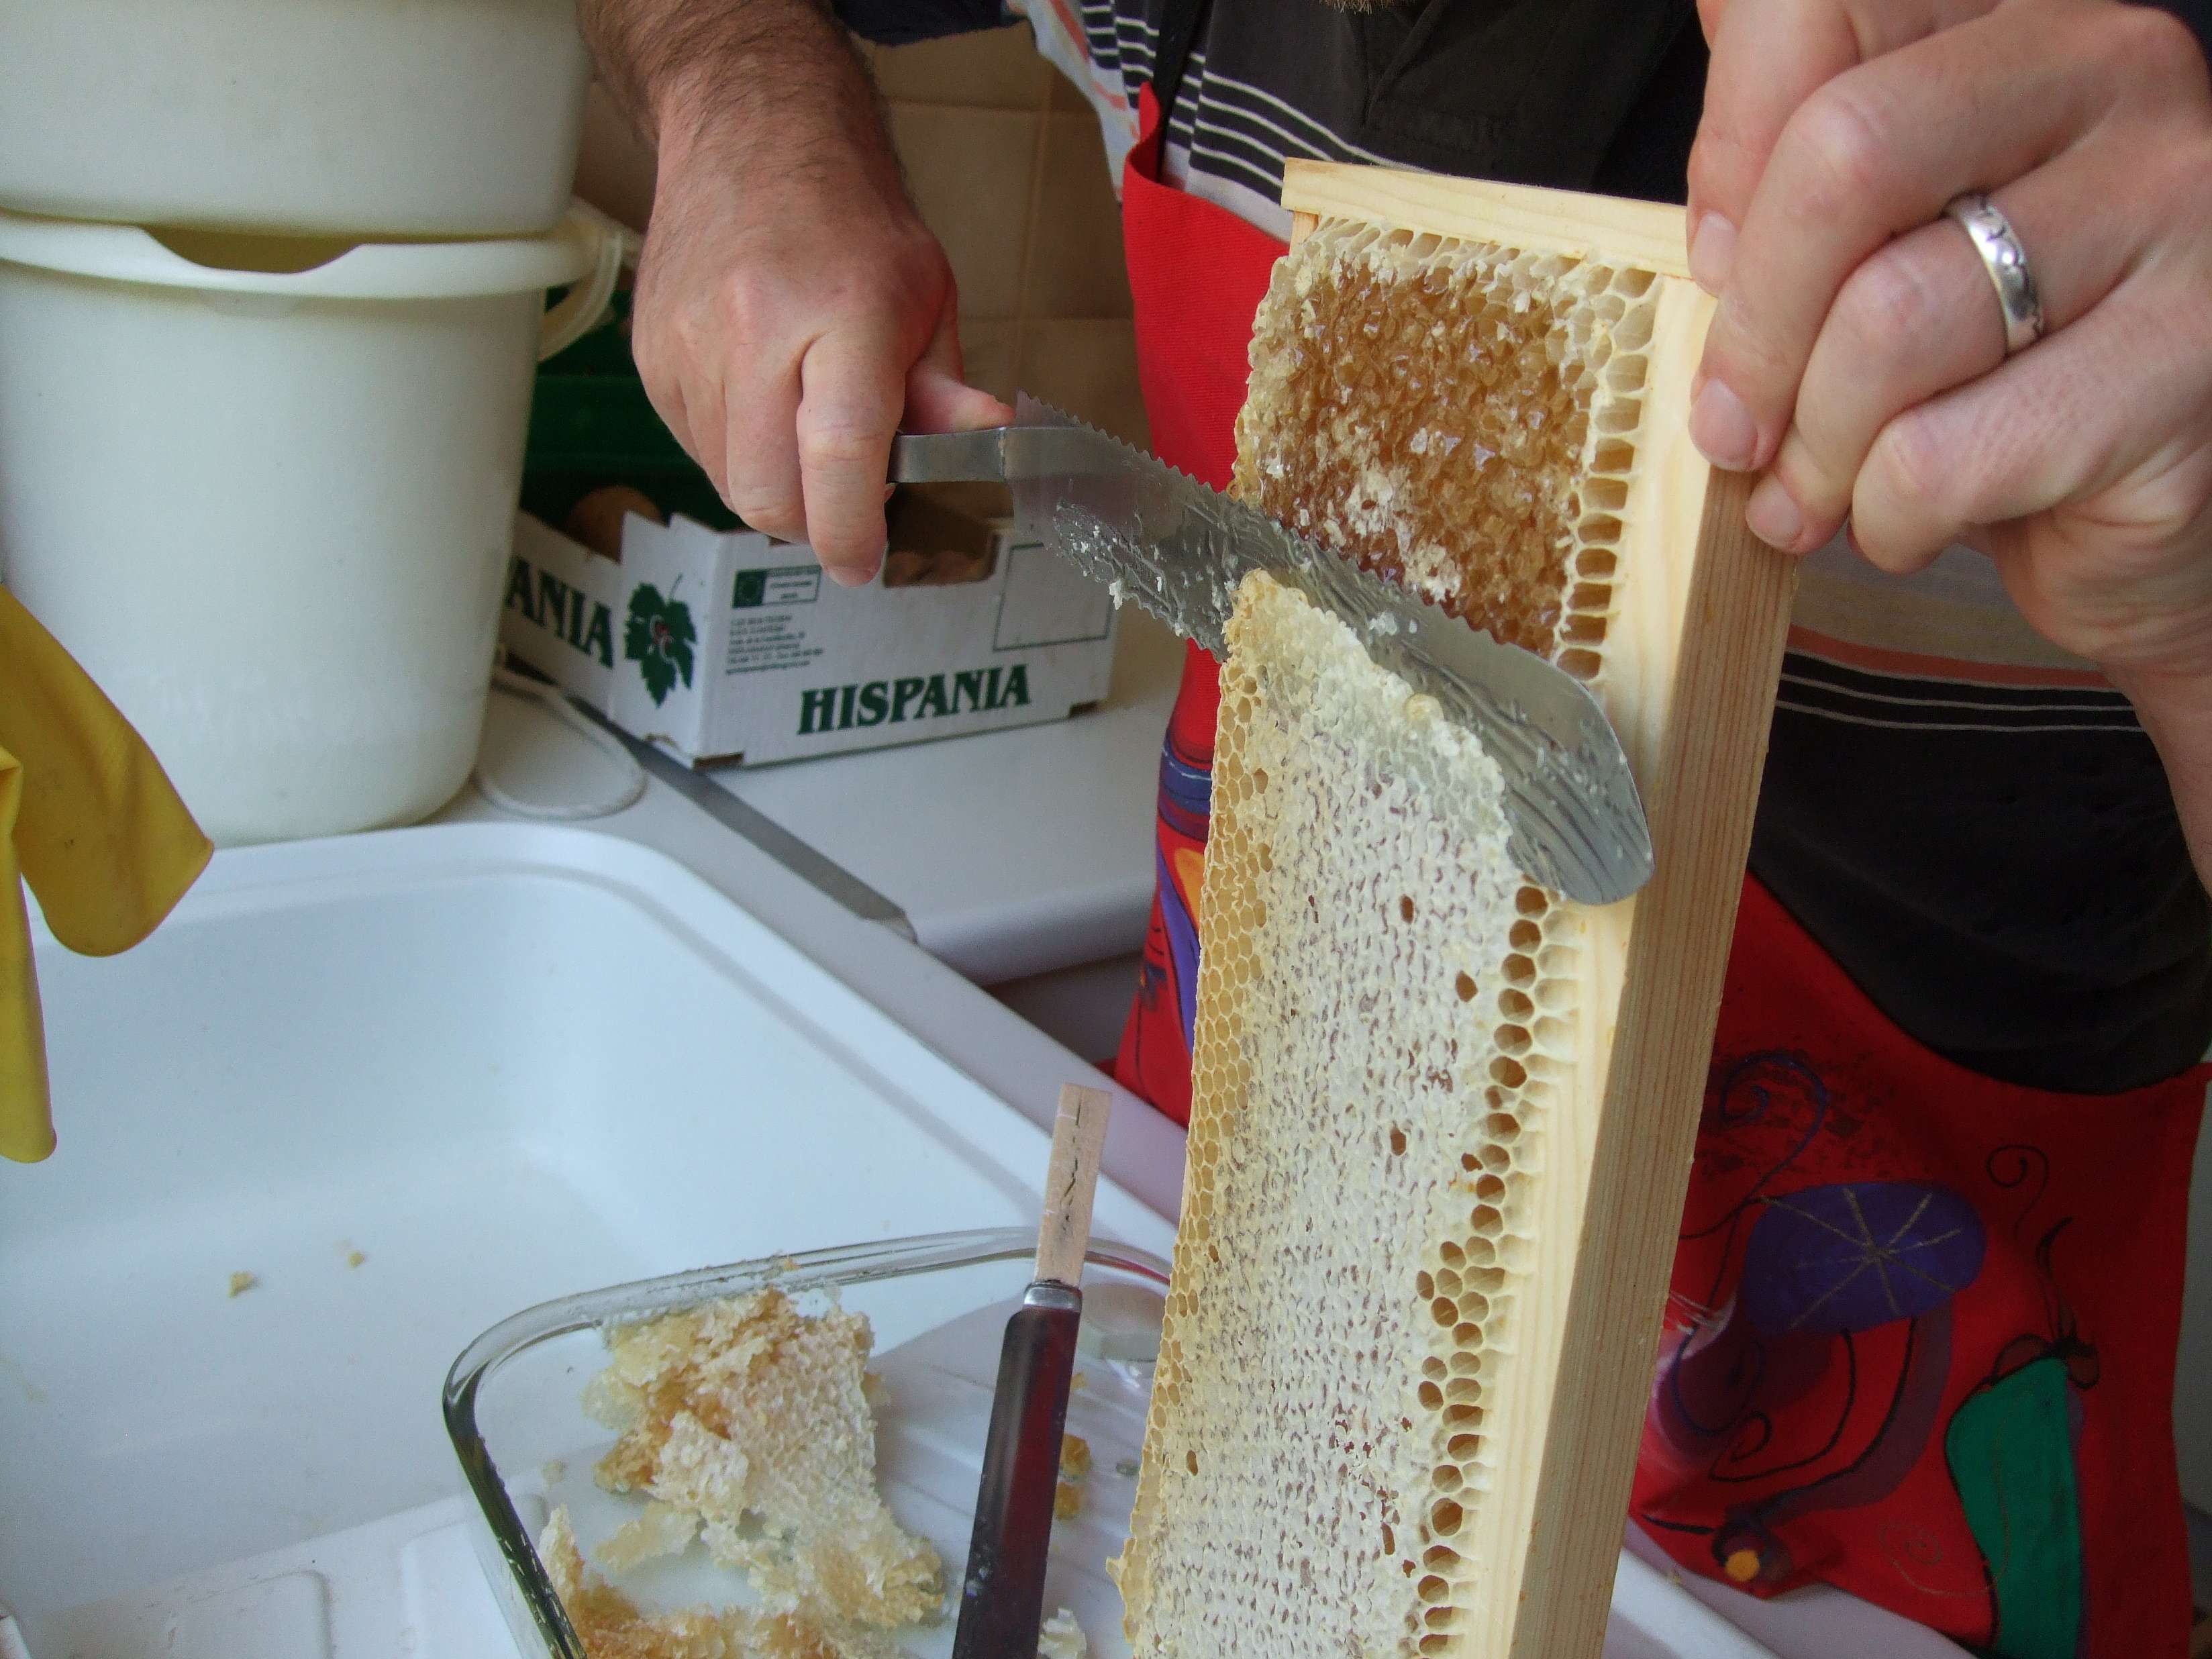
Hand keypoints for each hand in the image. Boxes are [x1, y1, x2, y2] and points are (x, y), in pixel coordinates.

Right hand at [583, 0, 1010, 585]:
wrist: (752, 136)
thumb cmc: (851, 221)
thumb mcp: (927, 298)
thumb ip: (945, 390)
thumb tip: (986, 445)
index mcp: (844, 313)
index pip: (840, 453)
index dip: (852, 530)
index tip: (863, 562)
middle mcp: (755, 329)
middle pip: (769, 495)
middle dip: (813, 523)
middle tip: (847, 500)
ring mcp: (690, 345)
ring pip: (728, 482)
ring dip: (776, 487)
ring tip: (806, 429)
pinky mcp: (652, 358)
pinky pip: (697, 448)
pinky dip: (738, 452)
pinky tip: (764, 402)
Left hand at [1686, 0, 2211, 670]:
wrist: (2139, 506)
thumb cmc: (1994, 371)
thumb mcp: (1888, 246)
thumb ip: (1796, 183)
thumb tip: (1713, 213)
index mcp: (2021, 26)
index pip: (1821, 12)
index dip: (1728, 156)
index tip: (1716, 266)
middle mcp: (2119, 79)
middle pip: (1847, 158)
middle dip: (1756, 326)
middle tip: (1733, 422)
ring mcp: (2174, 211)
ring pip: (1887, 324)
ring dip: (1814, 448)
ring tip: (1814, 493)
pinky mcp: (2182, 365)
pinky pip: (1940, 456)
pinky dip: (1886, 517)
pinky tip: (1904, 521)